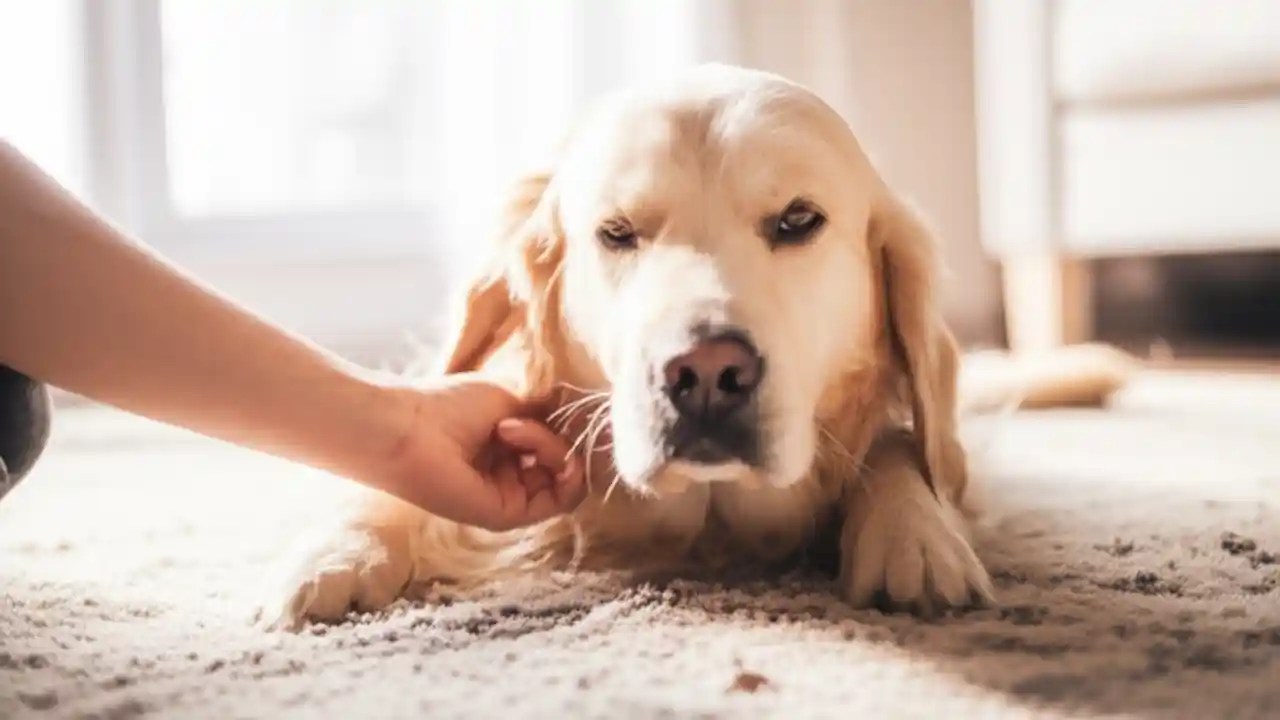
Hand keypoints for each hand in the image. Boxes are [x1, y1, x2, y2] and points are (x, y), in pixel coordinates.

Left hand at [372, 373, 585, 530]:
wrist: (408, 427)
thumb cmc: (447, 406)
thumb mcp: (509, 401)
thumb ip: (545, 418)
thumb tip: (577, 419)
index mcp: (508, 449)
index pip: (560, 447)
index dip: (566, 428)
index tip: (554, 404)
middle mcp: (511, 476)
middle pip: (566, 467)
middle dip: (557, 438)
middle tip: (520, 419)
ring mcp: (511, 498)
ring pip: (566, 481)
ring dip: (551, 447)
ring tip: (511, 428)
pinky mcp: (508, 516)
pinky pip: (557, 499)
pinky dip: (554, 463)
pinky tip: (526, 442)